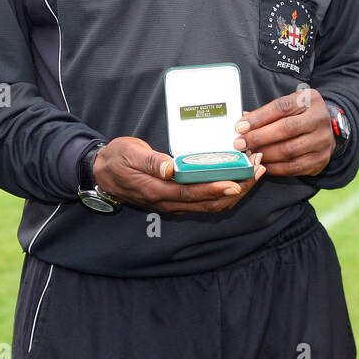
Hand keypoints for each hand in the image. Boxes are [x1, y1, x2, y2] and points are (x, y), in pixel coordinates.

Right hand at [92, 136, 263, 213]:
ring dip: (235, 191)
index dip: (215, 188)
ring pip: (210, 204)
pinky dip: (224, 189)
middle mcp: (168, 202)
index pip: (191, 194)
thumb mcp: (129, 153)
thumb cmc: (116, 159)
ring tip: (254, 172)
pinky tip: (236, 176)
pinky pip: (205, 200)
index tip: (237, 180)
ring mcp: (173, 203)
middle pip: (208, 203)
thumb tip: (171, 168)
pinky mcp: (177, 199)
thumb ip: (150, 161)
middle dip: (236, 189)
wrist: (102, 172)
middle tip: (256, 169)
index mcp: (157, 191)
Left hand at [233, 89, 336, 176]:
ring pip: (289, 150)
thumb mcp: (288, 105)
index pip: (282, 107)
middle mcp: (320, 119)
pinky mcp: (320, 160)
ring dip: (264, 154)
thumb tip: (242, 125)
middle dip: (259, 137)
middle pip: (286, 129)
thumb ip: (267, 113)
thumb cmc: (300, 115)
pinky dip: (274, 167)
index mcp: (310, 100)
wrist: (326, 130)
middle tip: (240, 143)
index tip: (240, 127)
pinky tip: (262, 164)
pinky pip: (293, 167)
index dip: (259, 117)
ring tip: (249, 154)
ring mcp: (323, 141)